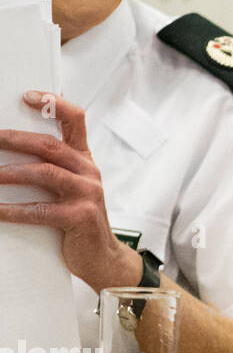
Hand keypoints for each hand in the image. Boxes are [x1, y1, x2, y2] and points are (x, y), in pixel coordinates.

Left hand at [0, 90, 139, 291]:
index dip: (54, 103)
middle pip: (50, 144)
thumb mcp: (71, 187)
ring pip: (44, 172)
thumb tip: (9, 153)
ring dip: (10, 173)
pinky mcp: (80, 217)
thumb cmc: (79, 220)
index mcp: (85, 159)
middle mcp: (89, 171)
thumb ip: (52, 167)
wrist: (103, 257)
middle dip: (14, 139)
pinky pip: (41, 210)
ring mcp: (87, 193)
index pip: (75, 119)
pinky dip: (13, 210)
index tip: (27, 96)